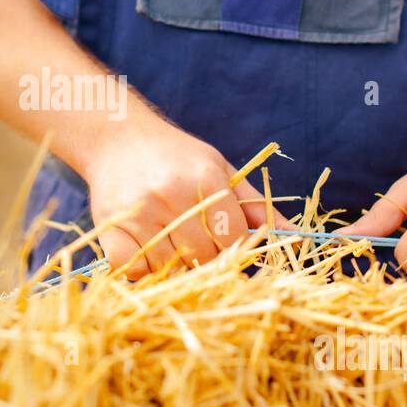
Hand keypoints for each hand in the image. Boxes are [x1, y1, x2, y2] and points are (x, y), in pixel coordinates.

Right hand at [82, 119, 287, 276]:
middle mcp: (171, 192)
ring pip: (168, 266)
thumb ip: (255, 207)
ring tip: (168, 240)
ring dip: (172, 264)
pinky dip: (140, 269)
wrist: (117, 137)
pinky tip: (145, 249)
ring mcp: (137, 208)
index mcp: (205, 177)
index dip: (232, 247)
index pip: (232, 237)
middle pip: (202, 255)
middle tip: (195, 242)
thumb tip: (297, 238)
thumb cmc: (177, 158)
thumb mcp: (219, 170)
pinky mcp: (109, 223)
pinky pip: (132, 269)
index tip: (223, 240)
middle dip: (204, 258)